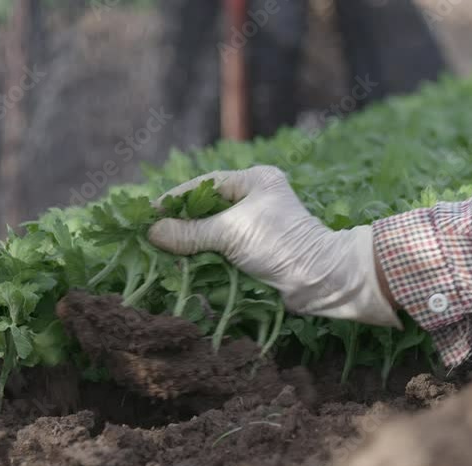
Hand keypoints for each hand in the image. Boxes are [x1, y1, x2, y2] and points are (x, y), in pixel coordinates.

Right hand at [147, 166, 401, 328]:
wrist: (321, 279)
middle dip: (181, 222)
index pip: (206, 185)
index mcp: (256, 180)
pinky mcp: (257, 252)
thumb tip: (153, 232)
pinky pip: (223, 250)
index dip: (177, 198)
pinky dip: (204, 257)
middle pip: (208, 208)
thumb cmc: (281, 244)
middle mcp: (257, 199)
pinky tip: (182, 263)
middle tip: (150, 233)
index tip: (150, 212)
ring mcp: (257, 226)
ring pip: (213, 231)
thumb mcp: (231, 232)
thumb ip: (191, 232)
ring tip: (160, 250)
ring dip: (190, 242)